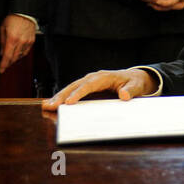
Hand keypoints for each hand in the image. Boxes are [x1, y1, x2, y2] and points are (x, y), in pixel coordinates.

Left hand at [0, 14, 36, 74]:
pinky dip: (21, 54)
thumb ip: (2, 41)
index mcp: (12, 39)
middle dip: (8, 63)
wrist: (25, 12)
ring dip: (15, 58)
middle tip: (4, 65)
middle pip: (14, 58)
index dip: (4, 65)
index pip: (7, 56)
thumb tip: (2, 52)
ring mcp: (27, 42)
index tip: (1, 70)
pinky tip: (18, 54)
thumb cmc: (13, 18)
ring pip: (20, 56)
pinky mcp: (32, 41)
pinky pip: (26, 51)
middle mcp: (20, 42)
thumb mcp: (3, 28)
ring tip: (10, 59)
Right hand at [42, 67, 157, 109]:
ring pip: (71, 89)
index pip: (89, 85)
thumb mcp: (137, 86)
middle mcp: (93, 78)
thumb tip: (124, 96)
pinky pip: (72, 93)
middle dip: (62, 96)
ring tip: (46, 106)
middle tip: (50, 106)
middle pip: (75, 86)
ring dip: (59, 97)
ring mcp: (88, 83)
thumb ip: (131, 90)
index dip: (78, 93)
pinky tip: (53, 106)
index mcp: (104, 77)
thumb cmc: (134, 82)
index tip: (69, 102)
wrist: (134, 78)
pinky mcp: (86, 89)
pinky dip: (63, 99)